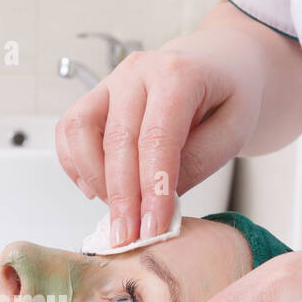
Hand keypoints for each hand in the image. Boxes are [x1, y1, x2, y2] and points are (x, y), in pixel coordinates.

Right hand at [54, 26, 266, 247]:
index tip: (152, 229)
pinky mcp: (94, 98)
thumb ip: (197, 163)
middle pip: (118, 141)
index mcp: (177, 73)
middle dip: (122, 198)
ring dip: (94, 180)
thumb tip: (157, 201)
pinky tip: (96, 190)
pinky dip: (75, 165)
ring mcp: (110, 82)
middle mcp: (137, 72)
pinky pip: (68, 131)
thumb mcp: (233, 130)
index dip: (151, 189)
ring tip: (117, 211)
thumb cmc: (227, 97)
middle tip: (129, 237)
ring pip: (80, 131)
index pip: (157, 138)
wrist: (216, 64)